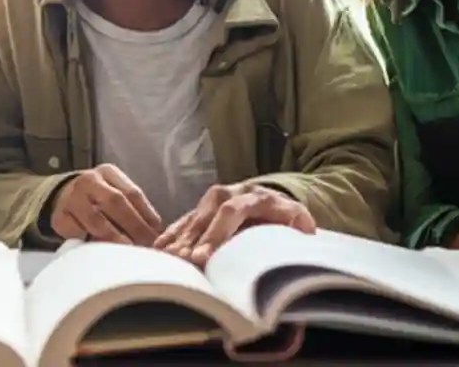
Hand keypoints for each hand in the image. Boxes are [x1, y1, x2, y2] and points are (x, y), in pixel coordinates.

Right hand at [47, 164, 163, 244]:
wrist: (62, 198)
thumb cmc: (98, 200)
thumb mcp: (115, 193)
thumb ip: (134, 209)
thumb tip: (157, 233)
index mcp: (108, 173)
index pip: (132, 193)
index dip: (147, 215)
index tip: (157, 235)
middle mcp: (89, 181)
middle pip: (115, 202)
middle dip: (134, 226)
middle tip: (146, 246)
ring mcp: (72, 198)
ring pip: (97, 220)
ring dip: (116, 237)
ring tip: (129, 251)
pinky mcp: (60, 218)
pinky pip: (79, 233)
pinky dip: (92, 243)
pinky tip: (104, 253)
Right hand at [154, 183, 315, 265]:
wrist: (268, 198)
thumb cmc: (284, 216)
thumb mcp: (297, 217)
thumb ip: (298, 224)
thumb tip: (300, 235)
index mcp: (251, 196)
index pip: (229, 213)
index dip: (215, 235)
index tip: (203, 257)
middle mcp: (225, 194)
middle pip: (204, 218)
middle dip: (191, 243)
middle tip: (181, 264)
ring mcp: (208, 202)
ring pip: (189, 221)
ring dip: (177, 242)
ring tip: (166, 261)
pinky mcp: (198, 210)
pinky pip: (180, 223)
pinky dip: (169, 238)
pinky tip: (158, 252)